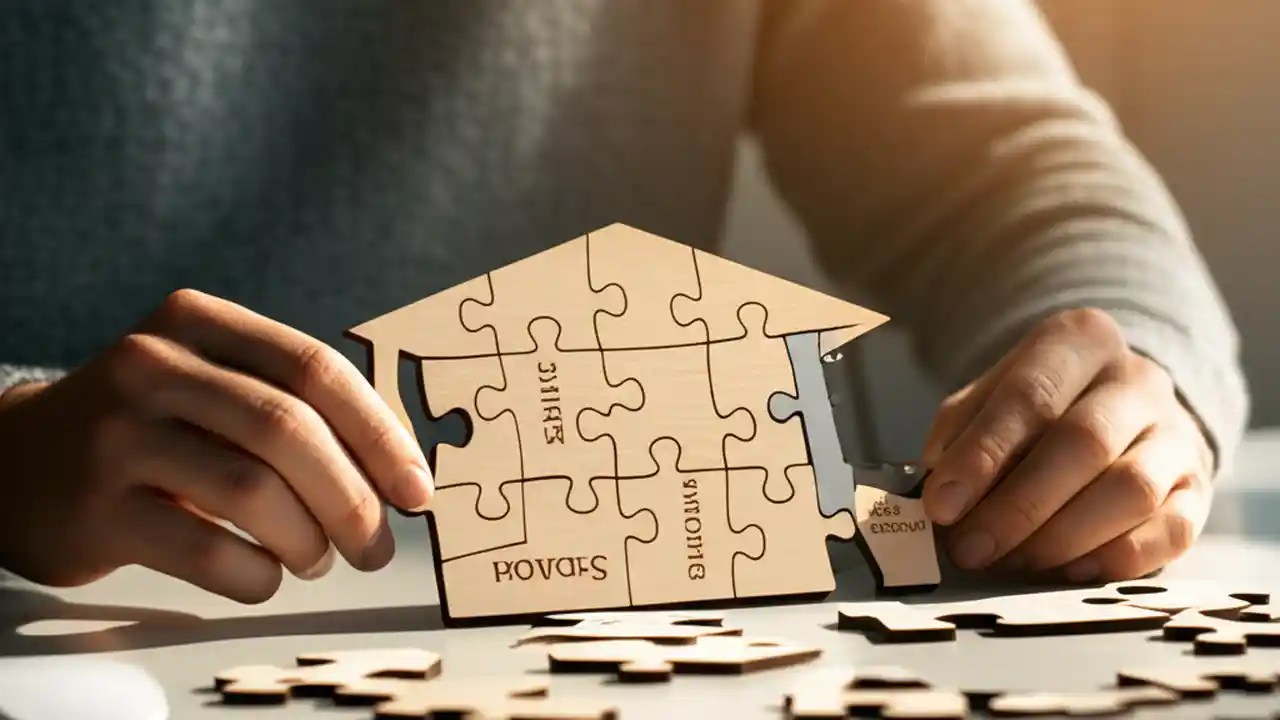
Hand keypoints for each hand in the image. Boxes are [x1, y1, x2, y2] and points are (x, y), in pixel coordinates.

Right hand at [0, 289, 432, 602]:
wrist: (20, 462)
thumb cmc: (153, 426)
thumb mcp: (212, 384)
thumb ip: (294, 404)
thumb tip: (399, 470)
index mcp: (198, 321)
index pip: (315, 368)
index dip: (379, 433)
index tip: (417, 488)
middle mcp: (153, 366)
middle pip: (288, 430)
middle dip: (353, 498)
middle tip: (377, 545)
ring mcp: (117, 434)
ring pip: (251, 490)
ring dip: (307, 540)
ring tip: (318, 559)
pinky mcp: (95, 508)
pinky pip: (205, 549)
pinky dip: (255, 575)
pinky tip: (266, 577)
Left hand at [919, 308, 1214, 582]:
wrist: (1120, 410)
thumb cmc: (1038, 409)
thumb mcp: (987, 401)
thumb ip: (958, 438)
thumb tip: (941, 497)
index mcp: (1079, 342)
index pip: (1030, 395)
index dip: (982, 455)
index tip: (942, 505)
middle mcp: (1136, 380)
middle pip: (1082, 442)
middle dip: (1018, 506)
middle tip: (972, 548)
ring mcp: (1176, 434)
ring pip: (1130, 489)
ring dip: (1062, 537)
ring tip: (1014, 562)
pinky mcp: (1198, 489)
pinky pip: (1171, 530)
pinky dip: (1117, 558)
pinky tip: (1071, 571)